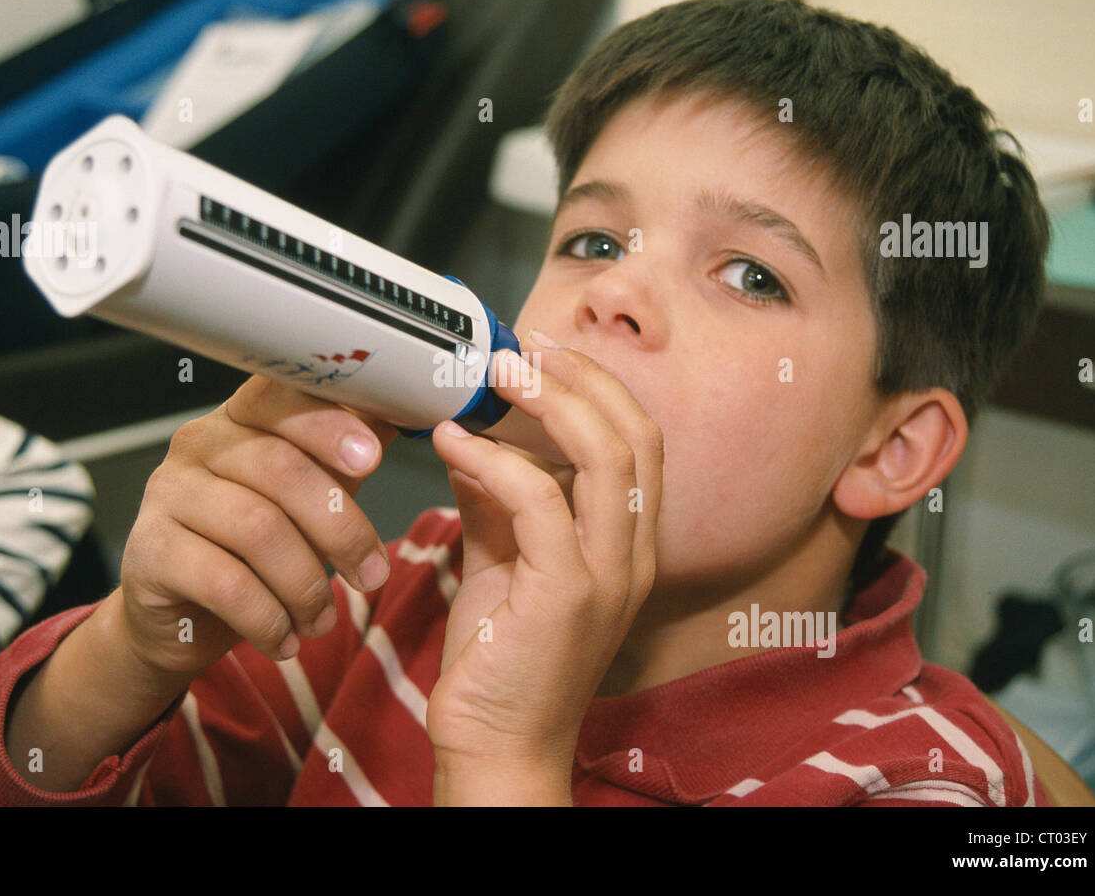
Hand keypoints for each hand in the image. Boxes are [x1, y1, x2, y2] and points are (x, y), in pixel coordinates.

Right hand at [116, 375, 399, 679]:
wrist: (179, 616)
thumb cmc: (253, 547)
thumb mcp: (310, 493)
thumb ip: (350, 455)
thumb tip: (411, 415)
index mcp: (242, 418)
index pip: (283, 399)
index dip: (330, 425)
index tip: (373, 458)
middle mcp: (199, 444)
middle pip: (279, 468)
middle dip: (340, 527)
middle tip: (372, 574)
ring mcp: (168, 494)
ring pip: (257, 528)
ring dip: (305, 584)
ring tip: (322, 620)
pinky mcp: (150, 552)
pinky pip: (223, 582)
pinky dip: (266, 618)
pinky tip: (284, 639)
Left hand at [426, 337, 663, 801]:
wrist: (496, 744)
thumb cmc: (503, 659)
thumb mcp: (504, 560)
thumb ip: (498, 499)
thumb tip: (475, 439)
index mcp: (628, 544)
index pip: (641, 442)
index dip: (600, 388)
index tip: (545, 356)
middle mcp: (634, 556)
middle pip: (636, 436)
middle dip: (581, 379)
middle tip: (521, 350)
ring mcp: (609, 576)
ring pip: (608, 457)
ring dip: (548, 402)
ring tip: (495, 375)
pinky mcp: (568, 595)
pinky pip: (540, 501)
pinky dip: (495, 461)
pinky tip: (453, 444)